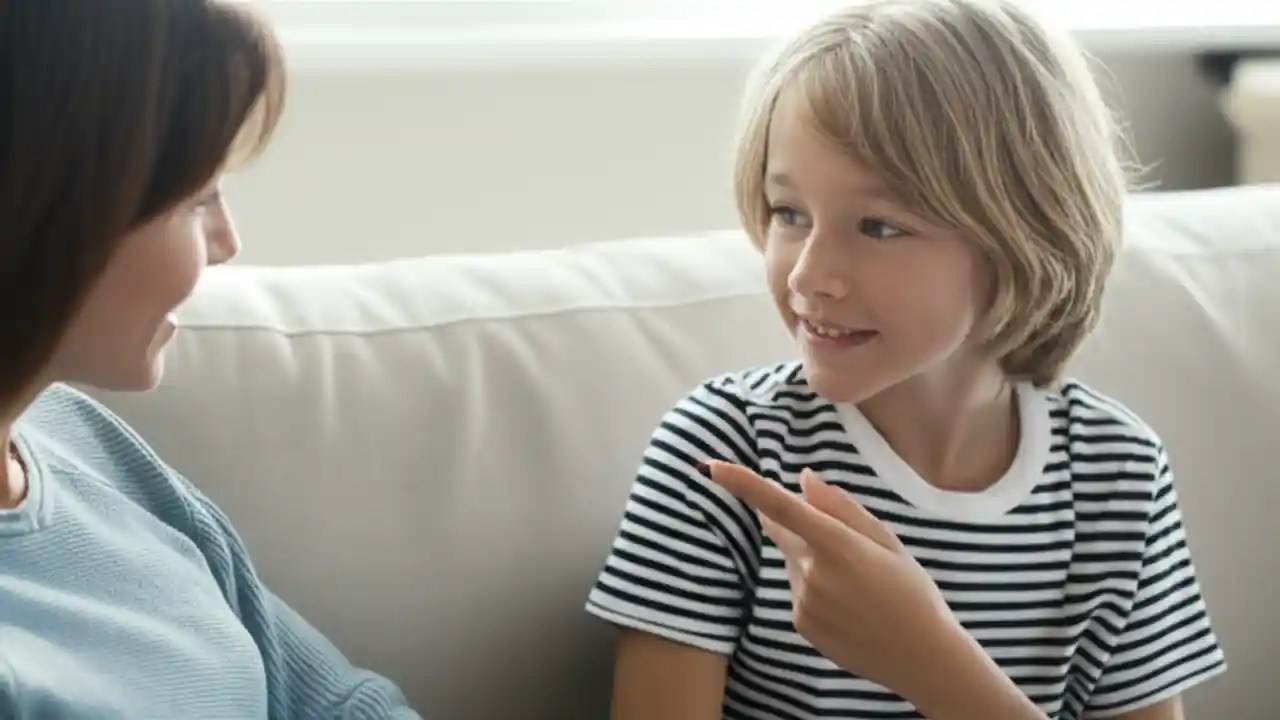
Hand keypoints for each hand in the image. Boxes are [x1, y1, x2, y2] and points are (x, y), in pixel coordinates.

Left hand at [702, 461, 1044, 719]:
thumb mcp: (886, 541)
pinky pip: (798, 590)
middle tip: (845, 544)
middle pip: (787, 531)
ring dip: (813, 561)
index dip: (744, 485)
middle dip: (802, 525)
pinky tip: (848, 604)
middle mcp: (813, 573)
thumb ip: (841, 507)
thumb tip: (804, 479)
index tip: (713, 467)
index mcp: (839, 545)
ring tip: (857, 585)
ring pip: (794, 562)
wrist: (920, 656)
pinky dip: (815, 588)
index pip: (782, 507)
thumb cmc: (910, 591)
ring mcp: (803, 601)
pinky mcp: (799, 622)